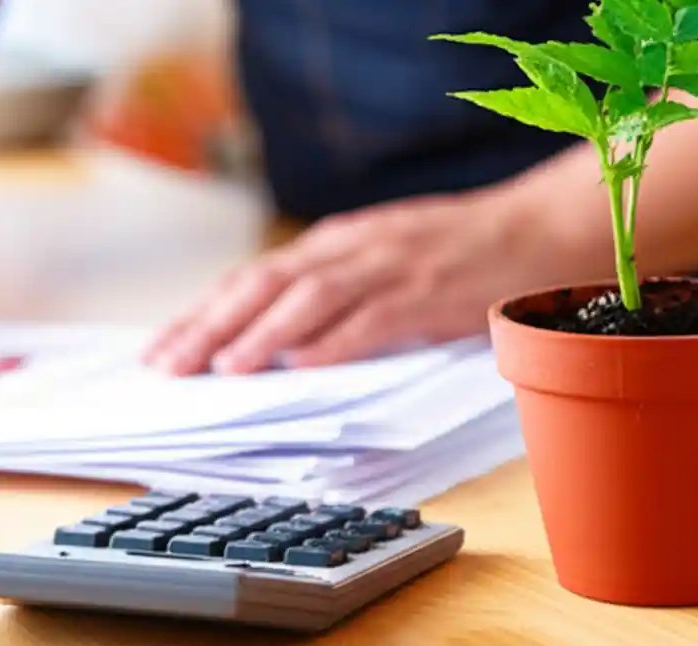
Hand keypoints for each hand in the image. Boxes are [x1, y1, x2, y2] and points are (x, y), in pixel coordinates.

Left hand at [142, 188, 566, 374]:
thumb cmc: (459, 252)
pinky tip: (304, 363)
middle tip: (167, 365)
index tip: (160, 348)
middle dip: (210, 326)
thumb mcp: (382, 258)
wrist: (536, 228)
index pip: (253, 278)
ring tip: (222, 366)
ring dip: (262, 333)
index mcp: (336, 243)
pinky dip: (336, 341)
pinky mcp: (428, 293)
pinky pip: (374, 319)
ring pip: (310, 299)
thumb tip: (278, 340)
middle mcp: (352, 249)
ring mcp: (390, 268)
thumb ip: (334, 291)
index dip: (202, 313)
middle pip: (265, 286)